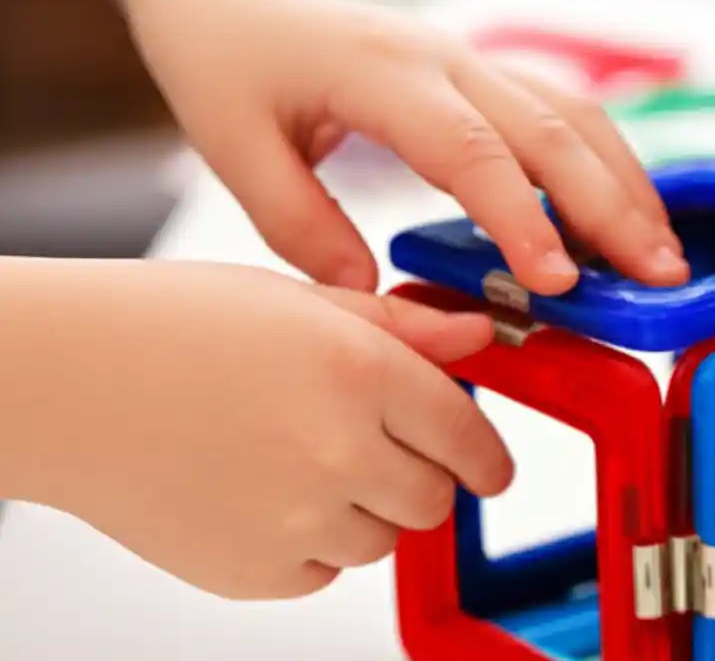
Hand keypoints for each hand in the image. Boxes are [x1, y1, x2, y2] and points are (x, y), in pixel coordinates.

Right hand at [0, 259, 510, 598]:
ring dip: (364, 510)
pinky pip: (323, 572)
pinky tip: (262, 492)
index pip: (468, 437)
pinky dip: (310, 543)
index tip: (489, 468)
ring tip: (297, 460)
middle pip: (434, 500)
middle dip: (422, 477)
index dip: (487, 457)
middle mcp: (338, 451)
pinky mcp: (255, 571)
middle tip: (377, 448)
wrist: (64, 382)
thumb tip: (479, 340)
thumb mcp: (300, 303)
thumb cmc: (170, 329)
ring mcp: (296, 518)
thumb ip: (403, 329)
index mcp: (359, 372)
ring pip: (382, 540)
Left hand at [120, 0, 689, 293]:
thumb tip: (372, 294)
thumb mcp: (234, 147)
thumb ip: (299, 224)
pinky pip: (564, 113)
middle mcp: (445, 58)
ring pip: (574, 116)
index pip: (470, 149)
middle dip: (613, 207)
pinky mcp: (485, 77)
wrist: (237, 2)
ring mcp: (473, 61)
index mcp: (382, 73)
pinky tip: (627, 214)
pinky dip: (606, 166)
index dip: (522, 216)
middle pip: (551, 129)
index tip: (557, 283)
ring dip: (627, 185)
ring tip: (663, 255)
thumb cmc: (229, 68)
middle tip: (658, 278)